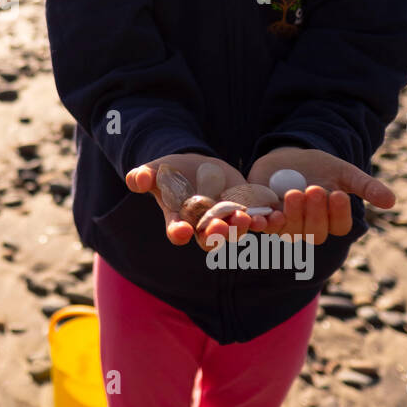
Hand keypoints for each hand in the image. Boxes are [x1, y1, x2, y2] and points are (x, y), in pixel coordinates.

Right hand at [127, 153, 281, 248]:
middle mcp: (201, 226)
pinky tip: (271, 216)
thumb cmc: (170, 173)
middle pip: (208, 238)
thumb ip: (143, 176)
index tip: (180, 231)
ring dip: (240, 228)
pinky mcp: (242, 210)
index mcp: (179, 219)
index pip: (177, 231)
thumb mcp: (155, 170)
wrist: (195, 168)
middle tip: (218, 226)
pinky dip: (262, 219)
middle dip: (214, 234)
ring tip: (245, 219)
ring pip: (233, 231)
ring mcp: (223, 220)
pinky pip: (254, 219)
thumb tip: (135, 179)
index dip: (178, 232)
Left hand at [246, 147, 396, 244]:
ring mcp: (286, 225)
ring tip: (294, 192)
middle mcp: (309, 228)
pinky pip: (264, 226)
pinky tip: (266, 215)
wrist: (288, 157)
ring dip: (293, 215)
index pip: (339, 226)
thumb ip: (365, 186)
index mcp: (331, 220)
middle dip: (316, 212)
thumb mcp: (343, 172)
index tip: (339, 193)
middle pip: (315, 232)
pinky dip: (264, 223)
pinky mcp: (264, 218)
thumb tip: (391, 201)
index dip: (339, 213)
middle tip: (314, 188)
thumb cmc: (320, 168)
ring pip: (291, 231)